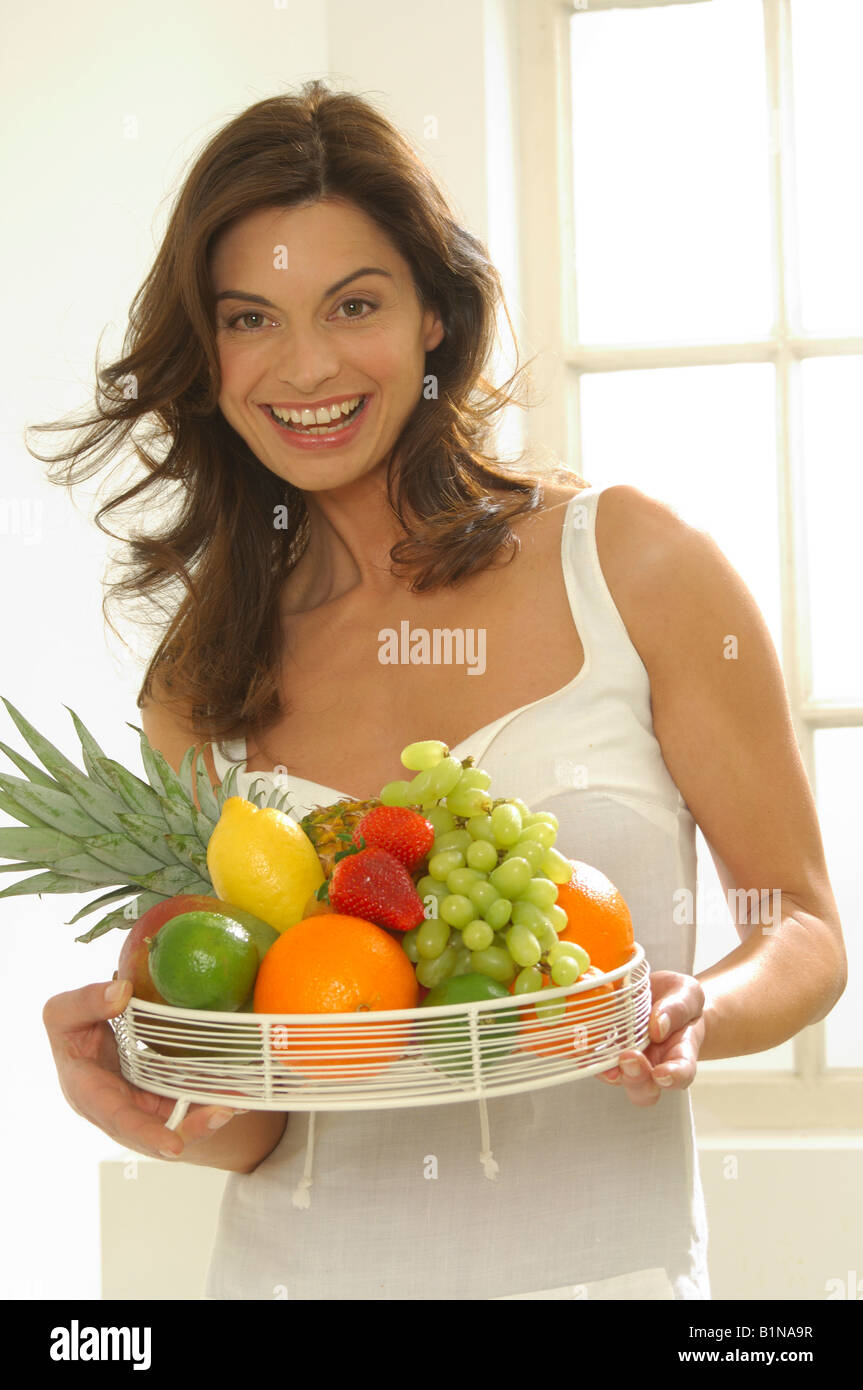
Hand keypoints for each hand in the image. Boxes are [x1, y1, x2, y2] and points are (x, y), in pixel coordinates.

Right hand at [42, 978, 247, 1158]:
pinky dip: (211, 1097)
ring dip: (209, 1114)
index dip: (144, 1133)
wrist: (88, 1043)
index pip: (116, 1117)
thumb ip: (85, 1002)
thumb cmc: (73, 1033)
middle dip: (192, 1127)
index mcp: (89, 1094)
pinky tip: (238, 1089)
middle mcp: (119, 1111)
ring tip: (239, 1101)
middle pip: (158, 1129)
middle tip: (224, 1113)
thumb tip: (121, 992)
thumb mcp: (63, 1014)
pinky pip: (189, 1103)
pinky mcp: (162, 1099)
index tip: (174, 1147)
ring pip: (179, 1120)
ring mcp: (143, 1109)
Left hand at [596, 970, 705, 1106]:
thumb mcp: (686, 994)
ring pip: (616, 1078)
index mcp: (680, 1053)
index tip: (662, 1074)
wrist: (656, 994)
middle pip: (645, 1088)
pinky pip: (591, 1060)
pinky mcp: (603, 1051)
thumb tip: (658, 1026)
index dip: (673, 1078)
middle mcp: (652, 1064)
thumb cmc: (677, 999)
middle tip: (628, 1058)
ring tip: (602, 1053)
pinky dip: (584, 1054)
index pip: (682, 1073)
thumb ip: (677, 1009)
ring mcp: (625, 1060)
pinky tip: (578, 1042)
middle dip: (635, 1077)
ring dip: (608, 1070)